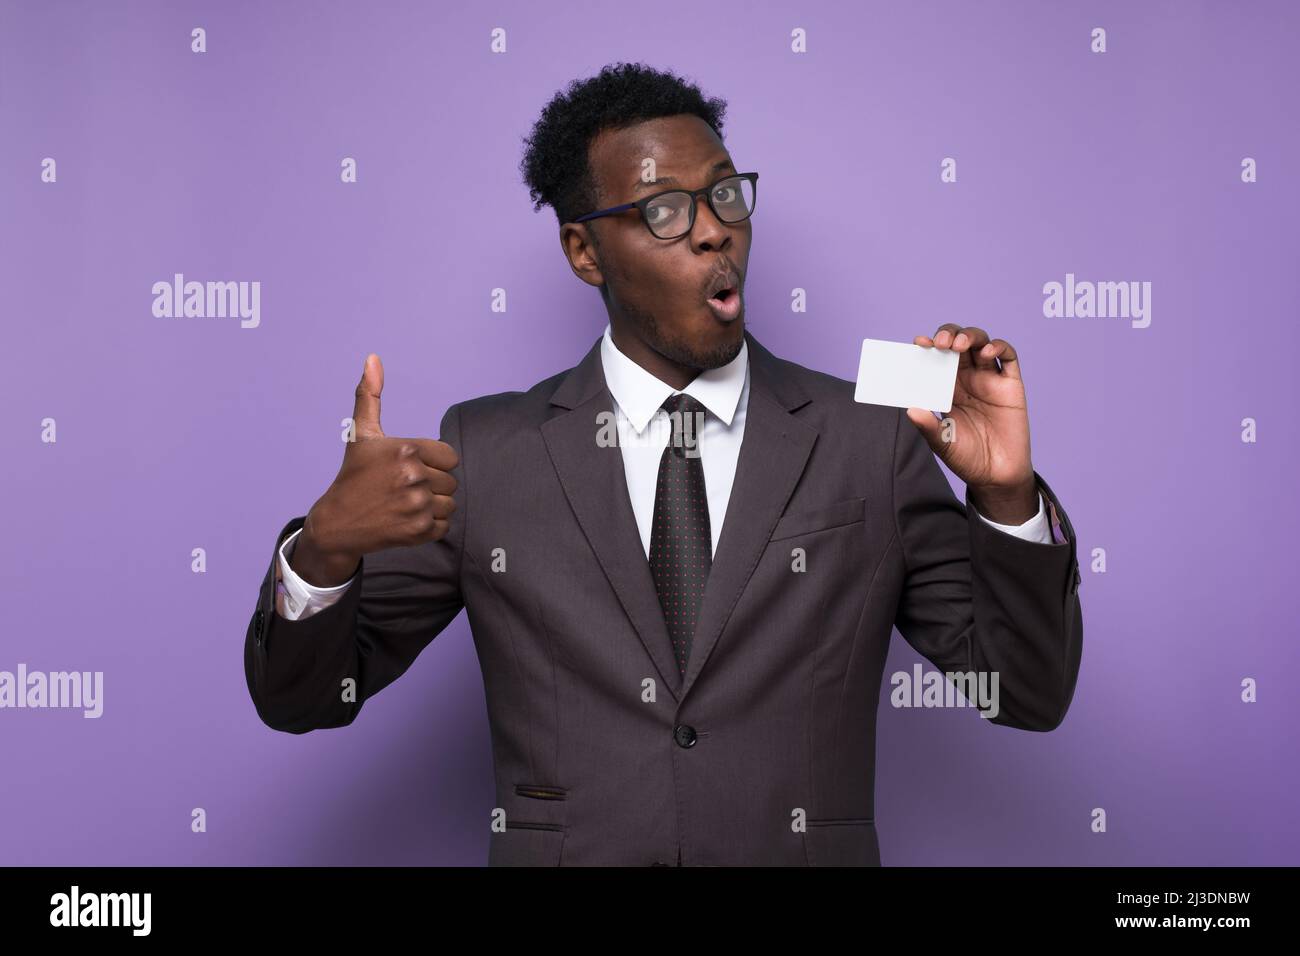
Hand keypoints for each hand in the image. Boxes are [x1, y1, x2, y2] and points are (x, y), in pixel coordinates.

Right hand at [292, 354, 458, 585]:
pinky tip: (406, 520)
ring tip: (404, 505)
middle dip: (431, 486)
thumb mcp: (361, 434)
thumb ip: (370, 395)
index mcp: (406, 449)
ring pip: (449, 504)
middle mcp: (413, 476)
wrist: (337, 523)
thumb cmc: (354, 475)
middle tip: (402, 489)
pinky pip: (444, 525)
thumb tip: (373, 358)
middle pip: (451, 481)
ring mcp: (417, 505)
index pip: (450, 457)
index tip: (409, 469)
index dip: (433, 464)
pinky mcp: (419, 530)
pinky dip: (429, 526)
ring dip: (432, 507)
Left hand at [905, 324, 1037, 522]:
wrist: (997, 475)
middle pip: (958, 344)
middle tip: (940, 343)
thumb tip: (910, 410)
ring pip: (981, 344)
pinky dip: (999, 347)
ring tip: (959, 345)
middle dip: (948, 335)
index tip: (918, 343)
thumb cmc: (967, 457)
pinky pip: (1008, 358)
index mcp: (946, 388)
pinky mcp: (1011, 385)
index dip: (928, 347)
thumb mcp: (942, 443)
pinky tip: (986, 353)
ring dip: (970, 336)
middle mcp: (967, 379)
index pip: (936, 358)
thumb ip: (928, 427)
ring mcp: (989, 379)